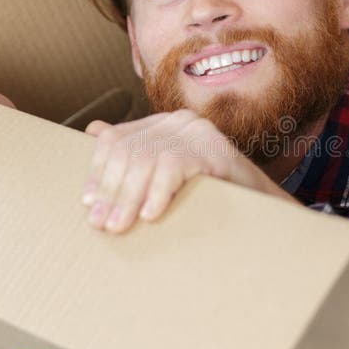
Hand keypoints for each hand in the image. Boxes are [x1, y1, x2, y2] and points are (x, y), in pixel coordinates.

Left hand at [82, 109, 297, 232]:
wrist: (261, 207)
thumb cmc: (210, 195)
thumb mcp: (166, 177)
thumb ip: (134, 154)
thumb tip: (92, 131)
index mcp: (163, 124)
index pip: (117, 140)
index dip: (98, 171)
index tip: (87, 202)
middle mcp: (179, 121)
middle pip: (129, 152)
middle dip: (111, 191)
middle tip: (100, 224)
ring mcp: (198, 131)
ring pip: (147, 160)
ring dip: (129, 198)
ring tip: (119, 227)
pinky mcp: (214, 148)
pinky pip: (175, 167)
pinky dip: (159, 193)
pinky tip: (151, 216)